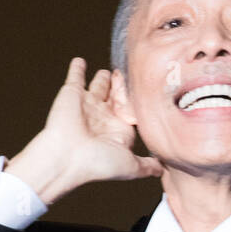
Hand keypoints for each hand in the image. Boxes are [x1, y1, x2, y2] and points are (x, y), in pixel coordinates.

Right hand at [6, 58, 161, 203]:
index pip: (131, 112)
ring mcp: (86, 105)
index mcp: (117, 131)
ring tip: (110, 72)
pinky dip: (76, 69)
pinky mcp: (71, 93)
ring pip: (98, 87)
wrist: (67, 157)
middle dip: (122, 88)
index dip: (138, 102)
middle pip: (116, 98)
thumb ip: (147, 165)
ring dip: (103, 79)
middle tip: (129, 75)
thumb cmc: (98, 163)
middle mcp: (102, 118)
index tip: (147, 91)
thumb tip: (163, 170)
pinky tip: (80, 61)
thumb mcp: (131, 166)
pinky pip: (75, 77)